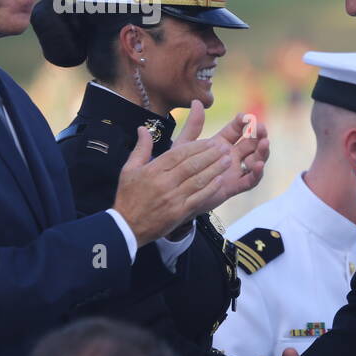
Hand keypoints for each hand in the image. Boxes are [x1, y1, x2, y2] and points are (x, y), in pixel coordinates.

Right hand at [112, 100, 230, 246]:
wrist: (127, 227)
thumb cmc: (129, 196)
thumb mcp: (129, 170)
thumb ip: (141, 148)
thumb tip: (143, 128)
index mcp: (152, 170)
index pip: (178, 154)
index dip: (197, 147)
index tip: (210, 141)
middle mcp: (164, 183)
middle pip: (191, 165)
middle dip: (210, 155)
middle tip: (224, 147)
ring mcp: (173, 198)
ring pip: (198, 180)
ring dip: (215, 169)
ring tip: (228, 160)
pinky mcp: (179, 212)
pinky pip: (199, 198)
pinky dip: (211, 188)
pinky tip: (220, 180)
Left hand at [181, 112, 269, 213]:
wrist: (176, 194)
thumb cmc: (179, 169)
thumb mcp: (185, 145)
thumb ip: (193, 125)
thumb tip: (197, 101)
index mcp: (221, 143)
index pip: (237, 129)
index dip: (243, 122)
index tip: (246, 116)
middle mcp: (231, 156)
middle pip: (251, 143)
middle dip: (259, 134)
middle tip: (262, 127)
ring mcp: (235, 171)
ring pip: (255, 159)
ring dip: (262, 151)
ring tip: (265, 143)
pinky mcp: (235, 186)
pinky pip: (250, 180)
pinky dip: (257, 173)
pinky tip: (259, 165)